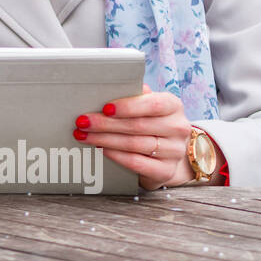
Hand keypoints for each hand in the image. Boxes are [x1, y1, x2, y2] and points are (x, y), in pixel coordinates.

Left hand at [72, 84, 198, 189]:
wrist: (166, 152)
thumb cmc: (149, 121)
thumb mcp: (144, 105)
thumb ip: (131, 96)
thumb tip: (108, 89)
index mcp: (173, 106)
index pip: (153, 104)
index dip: (128, 106)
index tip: (105, 108)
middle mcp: (178, 128)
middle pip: (138, 126)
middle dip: (105, 124)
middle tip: (82, 122)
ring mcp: (174, 151)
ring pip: (134, 144)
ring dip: (104, 139)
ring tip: (84, 136)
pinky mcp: (166, 171)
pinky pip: (137, 163)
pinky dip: (116, 156)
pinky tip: (100, 150)